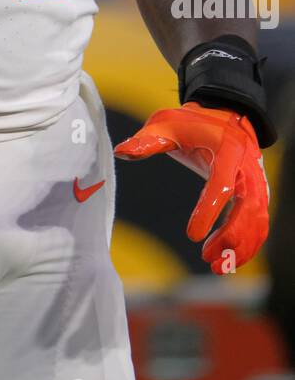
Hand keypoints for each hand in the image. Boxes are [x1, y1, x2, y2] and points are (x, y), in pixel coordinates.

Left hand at [114, 102, 268, 273]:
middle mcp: (246, 167)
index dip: (209, 211)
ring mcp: (256, 182)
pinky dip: (249, 244)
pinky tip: (227, 259)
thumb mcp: (167, 124)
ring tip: (215, 264)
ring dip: (241, 246)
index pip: (221, 184)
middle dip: (231, 236)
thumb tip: (121, 152)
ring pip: (257, 220)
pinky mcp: (258, 194)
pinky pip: (259, 223)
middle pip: (248, 207)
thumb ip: (147, 141)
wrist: (226, 115)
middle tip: (207, 256)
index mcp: (226, 150)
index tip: (192, 237)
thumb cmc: (194, 122)